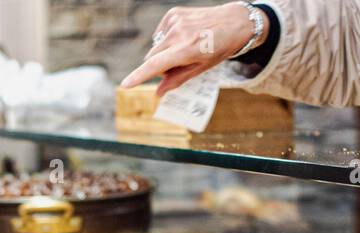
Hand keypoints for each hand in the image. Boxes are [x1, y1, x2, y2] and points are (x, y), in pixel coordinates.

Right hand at [121, 3, 263, 95]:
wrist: (234, 22)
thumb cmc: (220, 48)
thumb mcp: (202, 68)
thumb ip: (178, 79)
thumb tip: (158, 92)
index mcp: (187, 49)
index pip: (156, 65)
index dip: (139, 77)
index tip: (126, 85)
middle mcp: (178, 33)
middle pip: (152, 58)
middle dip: (159, 66)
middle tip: (178, 65)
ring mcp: (175, 21)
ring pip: (156, 47)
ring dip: (164, 53)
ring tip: (184, 49)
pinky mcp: (173, 13)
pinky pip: (160, 34)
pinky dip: (167, 39)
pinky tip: (183, 37)